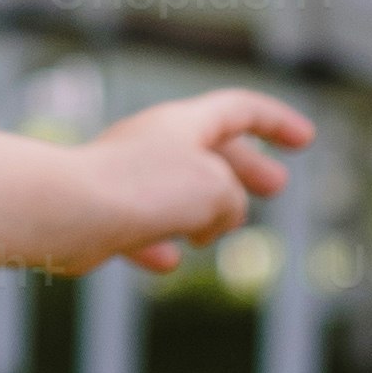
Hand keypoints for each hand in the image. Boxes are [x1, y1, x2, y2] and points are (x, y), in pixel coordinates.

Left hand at [61, 87, 313, 273]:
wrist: (66, 212)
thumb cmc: (144, 192)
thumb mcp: (215, 189)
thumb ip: (232, 198)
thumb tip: (216, 218)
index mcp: (184, 123)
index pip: (240, 109)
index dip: (277, 122)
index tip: (305, 140)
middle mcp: (153, 143)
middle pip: (211, 147)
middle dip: (246, 167)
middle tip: (276, 187)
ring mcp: (126, 176)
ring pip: (176, 188)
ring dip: (203, 209)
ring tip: (215, 234)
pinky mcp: (101, 212)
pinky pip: (139, 226)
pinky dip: (159, 242)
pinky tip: (168, 263)